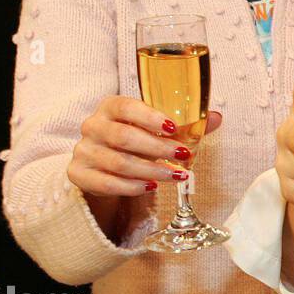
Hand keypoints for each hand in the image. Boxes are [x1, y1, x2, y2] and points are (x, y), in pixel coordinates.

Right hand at [68, 95, 221, 197]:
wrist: (104, 165)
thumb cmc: (137, 141)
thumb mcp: (158, 130)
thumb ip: (186, 124)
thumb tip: (215, 118)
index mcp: (111, 107)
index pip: (126, 106)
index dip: (149, 117)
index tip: (173, 128)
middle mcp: (93, 125)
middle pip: (124, 137)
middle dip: (158, 148)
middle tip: (183, 156)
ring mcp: (83, 150)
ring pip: (118, 162)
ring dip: (151, 171)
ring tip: (175, 176)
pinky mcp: (78, 173)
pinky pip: (106, 183)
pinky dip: (132, 187)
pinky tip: (150, 187)